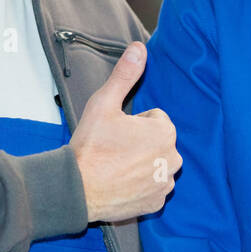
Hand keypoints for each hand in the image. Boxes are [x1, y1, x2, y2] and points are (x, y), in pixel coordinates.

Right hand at [69, 42, 181, 222]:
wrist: (77, 189)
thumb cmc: (91, 145)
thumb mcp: (105, 103)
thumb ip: (125, 74)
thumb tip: (139, 48)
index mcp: (165, 132)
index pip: (155, 119)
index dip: (133, 123)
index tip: (116, 132)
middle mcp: (173, 159)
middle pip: (158, 142)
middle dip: (141, 144)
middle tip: (114, 150)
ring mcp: (165, 183)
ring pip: (156, 165)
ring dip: (142, 164)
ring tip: (116, 167)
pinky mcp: (156, 203)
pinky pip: (153, 188)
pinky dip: (140, 186)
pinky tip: (120, 185)